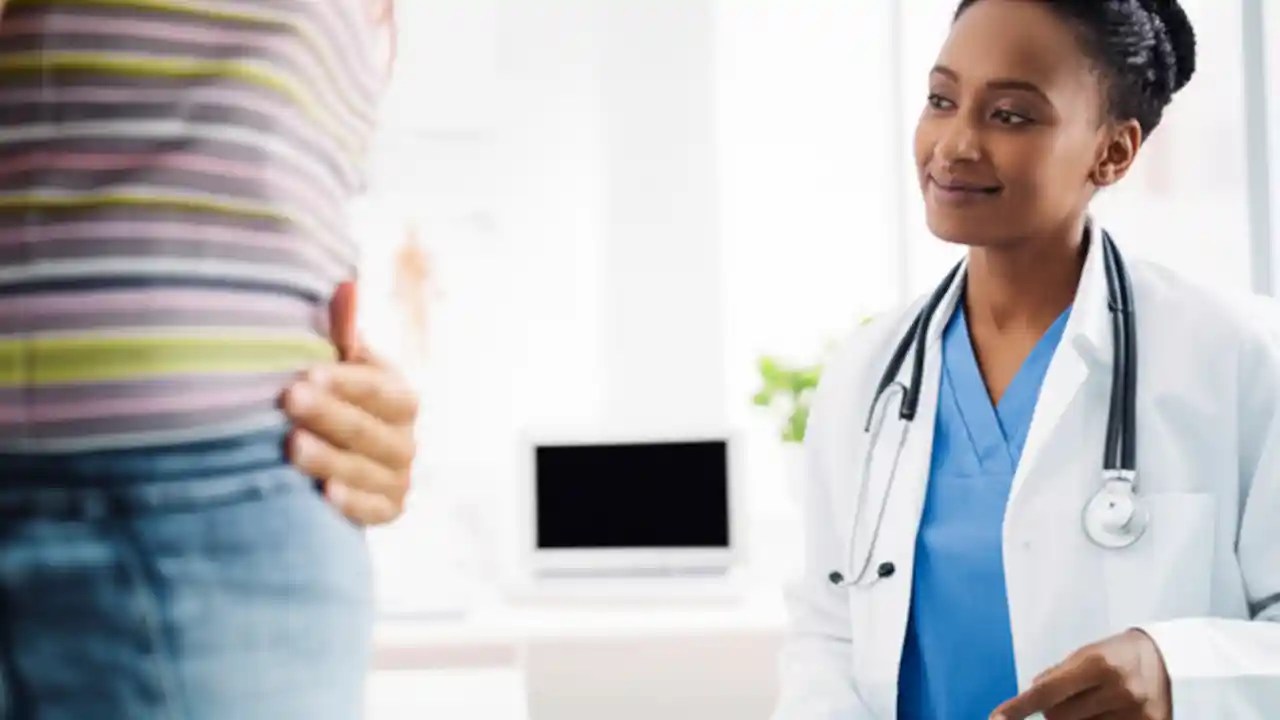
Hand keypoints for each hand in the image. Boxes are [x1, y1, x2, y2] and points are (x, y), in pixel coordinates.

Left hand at [283, 282, 419, 524]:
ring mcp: (398, 478)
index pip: (382, 389)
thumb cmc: (334, 401)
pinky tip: (324, 494)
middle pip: (372, 429)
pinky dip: (352, 503)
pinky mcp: (387, 512)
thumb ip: (343, 330)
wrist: (340, 463)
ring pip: (369, 470)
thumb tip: (346, 285)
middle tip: (290, 399)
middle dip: (331, 415)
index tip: (310, 370)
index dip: (349, 381)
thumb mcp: (339, 366)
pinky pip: (374, 511)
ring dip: (331, 458)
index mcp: (401, 398)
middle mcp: (406, 439)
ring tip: (292, 446)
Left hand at [990, 629, 1171, 719]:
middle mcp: (1117, 690)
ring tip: (1093, 703)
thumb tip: (1032, 696)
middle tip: (1071, 697)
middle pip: (1058, 718)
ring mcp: (1135, 713)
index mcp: (1097, 664)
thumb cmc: (1117, 654)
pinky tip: (1104, 712)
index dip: (1018, 708)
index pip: (1046, 692)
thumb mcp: (1086, 653)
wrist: (1170, 658)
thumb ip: (1058, 675)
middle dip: (1053, 711)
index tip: (996, 718)